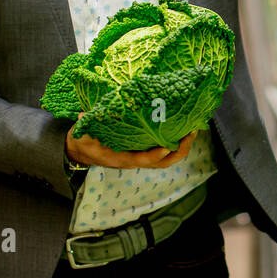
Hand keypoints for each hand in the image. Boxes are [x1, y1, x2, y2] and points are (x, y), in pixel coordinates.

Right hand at [66, 123, 198, 169]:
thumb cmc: (84, 141)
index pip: (141, 160)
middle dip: (179, 149)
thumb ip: (85, 125)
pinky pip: (164, 151)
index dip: (155, 155)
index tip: (167, 146)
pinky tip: (184, 129)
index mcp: (121, 158)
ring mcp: (141, 157)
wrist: (82, 151)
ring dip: (182, 146)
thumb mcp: (82, 134)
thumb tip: (84, 116)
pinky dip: (176, 143)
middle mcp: (134, 160)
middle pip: (163, 162)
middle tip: (192, 132)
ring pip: (167, 158)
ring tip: (194, 129)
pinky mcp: (144, 152)